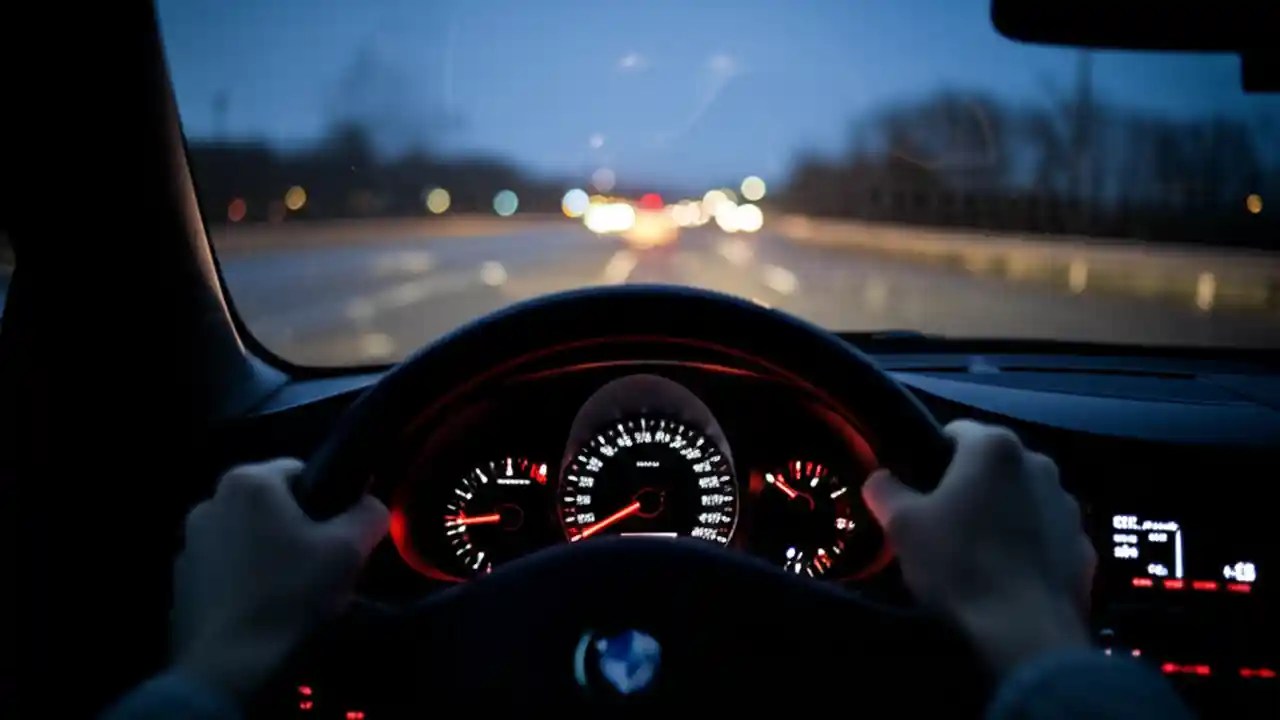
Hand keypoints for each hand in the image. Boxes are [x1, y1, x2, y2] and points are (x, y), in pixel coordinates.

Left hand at [172, 459, 388, 700]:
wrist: (230, 666)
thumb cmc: (291, 594)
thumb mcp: (349, 550)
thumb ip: (369, 514)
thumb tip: (370, 506)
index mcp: (248, 482)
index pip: (301, 471)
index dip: (330, 500)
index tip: (341, 534)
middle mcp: (210, 501)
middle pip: (272, 506)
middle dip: (297, 528)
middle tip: (323, 565)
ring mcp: (189, 544)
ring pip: (248, 537)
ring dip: (269, 553)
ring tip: (293, 591)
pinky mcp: (181, 581)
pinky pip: (226, 568)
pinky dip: (245, 579)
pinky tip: (263, 608)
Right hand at [862, 420, 1094, 673]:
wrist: (1025, 630)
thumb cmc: (959, 564)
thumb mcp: (903, 525)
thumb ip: (884, 490)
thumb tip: (880, 478)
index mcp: (993, 447)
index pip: (955, 431)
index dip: (932, 457)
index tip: (919, 490)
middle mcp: (1038, 464)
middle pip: (992, 465)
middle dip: (970, 486)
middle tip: (944, 523)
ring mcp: (1068, 505)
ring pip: (1022, 498)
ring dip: (1002, 513)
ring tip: (978, 553)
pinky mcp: (1083, 544)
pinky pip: (1046, 534)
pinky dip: (1029, 545)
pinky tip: (1009, 574)